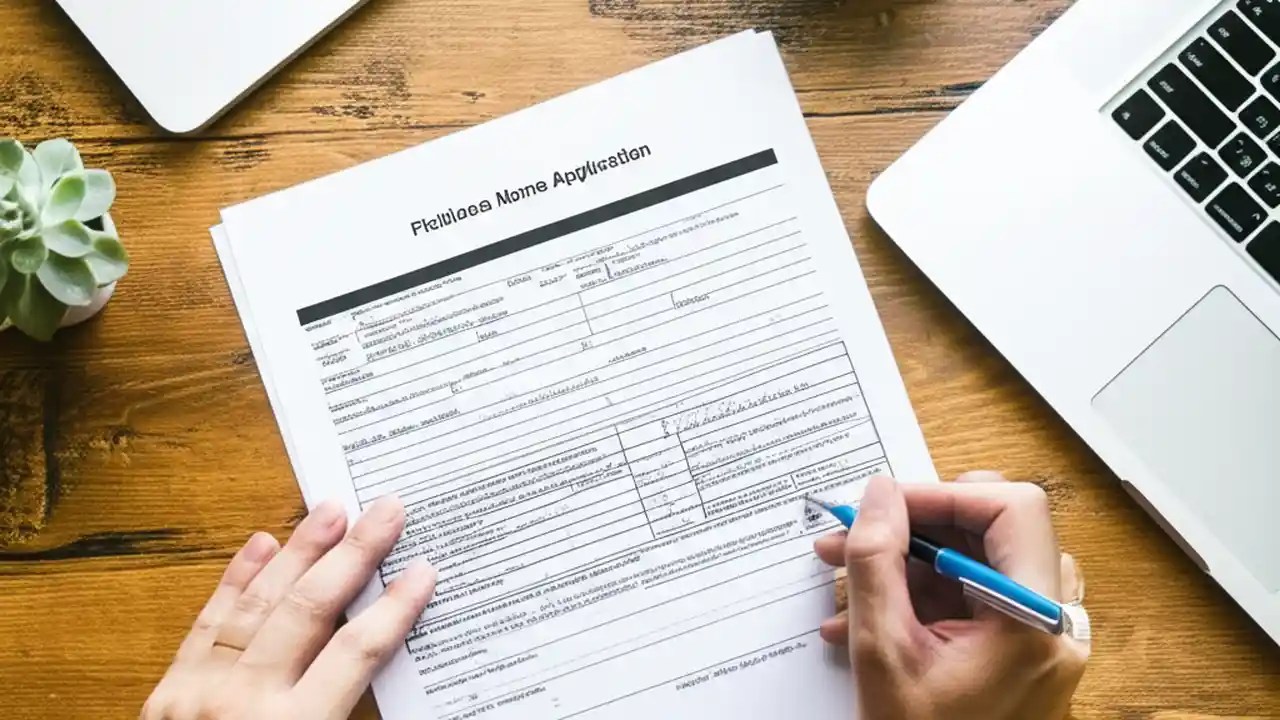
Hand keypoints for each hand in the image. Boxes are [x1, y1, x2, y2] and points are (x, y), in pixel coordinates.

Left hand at [142, 496, 436, 719]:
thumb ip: (351, 718)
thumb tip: (384, 668)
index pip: (356, 655)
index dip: (394, 610)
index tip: (423, 572)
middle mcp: (244, 704)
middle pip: (310, 610)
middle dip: (354, 555)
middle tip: (386, 510)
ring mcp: (198, 694)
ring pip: (257, 604)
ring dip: (297, 552)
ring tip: (330, 511)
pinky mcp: (166, 693)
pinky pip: (206, 623)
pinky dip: (234, 580)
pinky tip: (258, 544)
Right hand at [814, 473, 1088, 719]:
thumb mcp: (882, 651)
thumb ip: (877, 562)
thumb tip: (880, 494)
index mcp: (1034, 624)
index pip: (1012, 508)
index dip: (944, 494)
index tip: (886, 504)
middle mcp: (1054, 629)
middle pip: (995, 531)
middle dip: (916, 526)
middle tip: (858, 534)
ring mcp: (1042, 645)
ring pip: (980, 564)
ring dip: (909, 565)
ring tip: (847, 581)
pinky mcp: (1021, 658)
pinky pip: (976, 601)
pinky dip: (922, 599)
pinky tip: (865, 619)